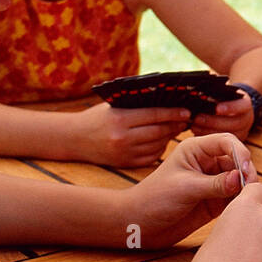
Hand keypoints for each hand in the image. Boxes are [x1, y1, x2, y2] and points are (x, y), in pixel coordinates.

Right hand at [75, 102, 190, 166]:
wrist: (74, 139)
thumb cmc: (98, 117)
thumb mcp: (114, 105)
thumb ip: (138, 103)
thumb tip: (169, 97)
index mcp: (120, 119)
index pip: (155, 115)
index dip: (174, 113)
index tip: (187, 111)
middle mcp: (122, 138)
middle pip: (159, 131)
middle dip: (175, 125)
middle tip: (186, 120)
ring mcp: (124, 153)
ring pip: (158, 145)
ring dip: (169, 137)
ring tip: (175, 128)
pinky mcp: (125, 164)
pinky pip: (151, 157)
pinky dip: (160, 148)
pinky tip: (162, 140)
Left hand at [119, 133, 253, 248]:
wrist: (140, 225)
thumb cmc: (156, 199)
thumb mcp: (186, 188)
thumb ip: (216, 184)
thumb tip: (241, 179)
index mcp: (196, 150)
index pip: (227, 142)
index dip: (241, 152)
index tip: (246, 170)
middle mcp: (207, 162)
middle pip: (238, 160)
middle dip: (247, 171)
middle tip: (248, 188)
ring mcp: (213, 182)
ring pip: (240, 179)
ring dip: (246, 187)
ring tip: (246, 199)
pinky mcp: (216, 200)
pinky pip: (236, 197)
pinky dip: (242, 200)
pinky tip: (242, 207)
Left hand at [189, 93, 254, 139]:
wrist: (234, 105)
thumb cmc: (222, 95)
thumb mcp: (221, 89)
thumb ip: (213, 90)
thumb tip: (196, 89)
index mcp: (245, 103)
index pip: (241, 106)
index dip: (229, 107)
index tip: (215, 108)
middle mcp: (247, 119)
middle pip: (233, 123)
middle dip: (213, 121)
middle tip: (196, 118)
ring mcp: (242, 131)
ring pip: (227, 135)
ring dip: (208, 130)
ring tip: (193, 125)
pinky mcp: (233, 140)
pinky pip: (223, 143)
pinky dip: (208, 136)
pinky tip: (196, 131)